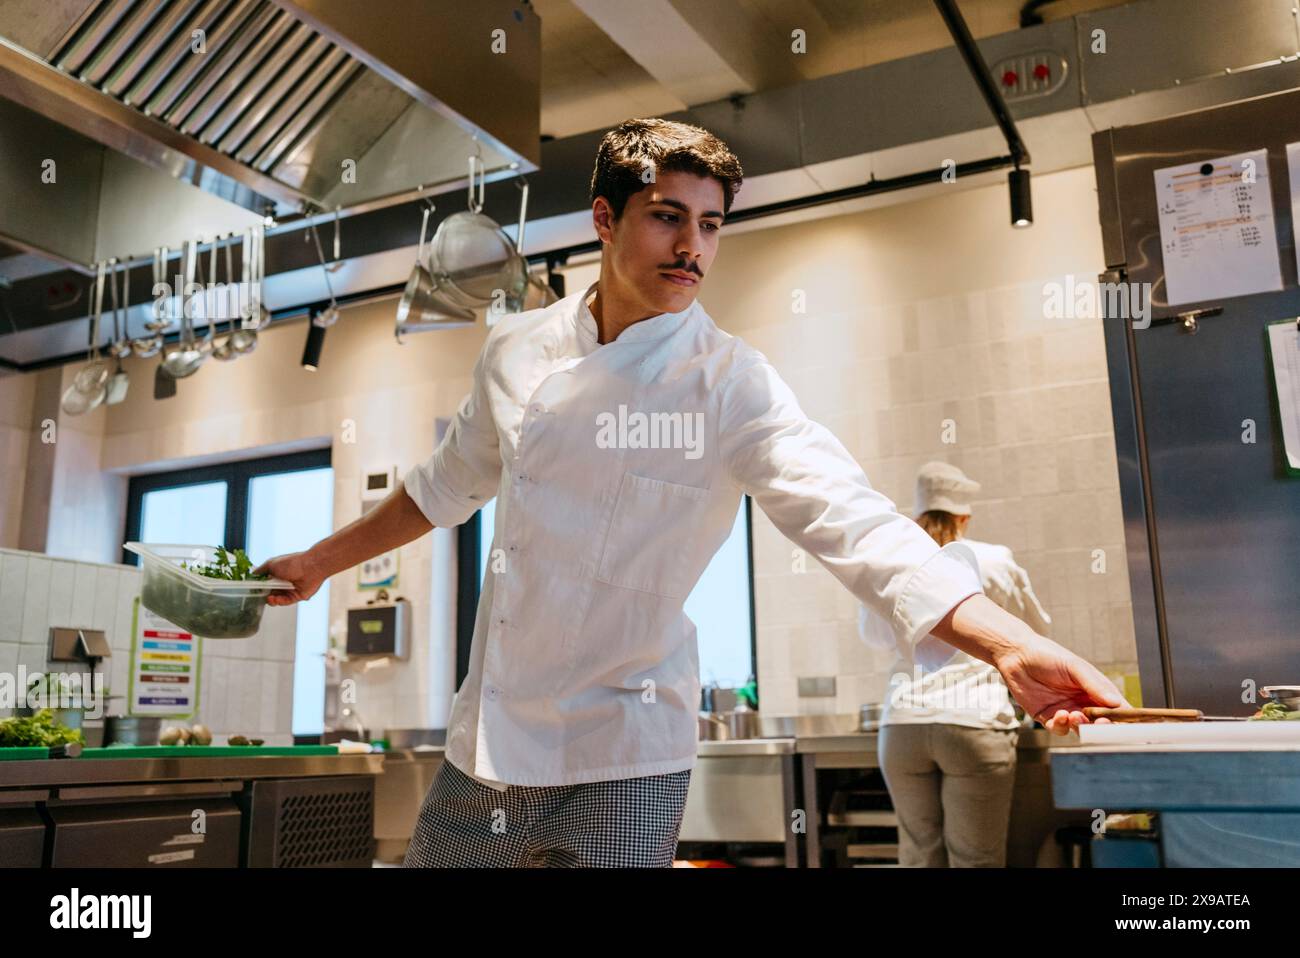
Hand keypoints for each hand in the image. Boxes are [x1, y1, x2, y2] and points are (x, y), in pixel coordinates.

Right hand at [253, 551, 325, 605]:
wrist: (311, 567)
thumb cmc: (292, 563)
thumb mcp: (271, 564)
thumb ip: (261, 570)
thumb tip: (252, 574)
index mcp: (277, 574)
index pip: (265, 584)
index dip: (259, 588)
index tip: (253, 590)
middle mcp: (283, 582)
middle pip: (270, 593)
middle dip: (264, 595)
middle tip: (260, 596)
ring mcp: (290, 589)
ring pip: (277, 599)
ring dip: (271, 600)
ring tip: (269, 598)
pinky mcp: (297, 596)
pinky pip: (286, 602)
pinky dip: (280, 602)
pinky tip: (275, 600)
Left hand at [994, 632, 1129, 734]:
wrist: (1016, 656)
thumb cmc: (1048, 656)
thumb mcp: (1074, 667)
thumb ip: (1094, 685)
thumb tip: (1116, 704)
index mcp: (1096, 689)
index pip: (1117, 708)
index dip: (1124, 719)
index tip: (1128, 726)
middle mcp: (1084, 703)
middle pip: (1101, 724)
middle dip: (1103, 727)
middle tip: (1100, 723)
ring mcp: (1067, 712)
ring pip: (1082, 730)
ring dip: (1081, 726)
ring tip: (1074, 715)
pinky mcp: (1048, 718)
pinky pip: (1060, 730)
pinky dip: (1062, 726)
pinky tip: (1060, 715)